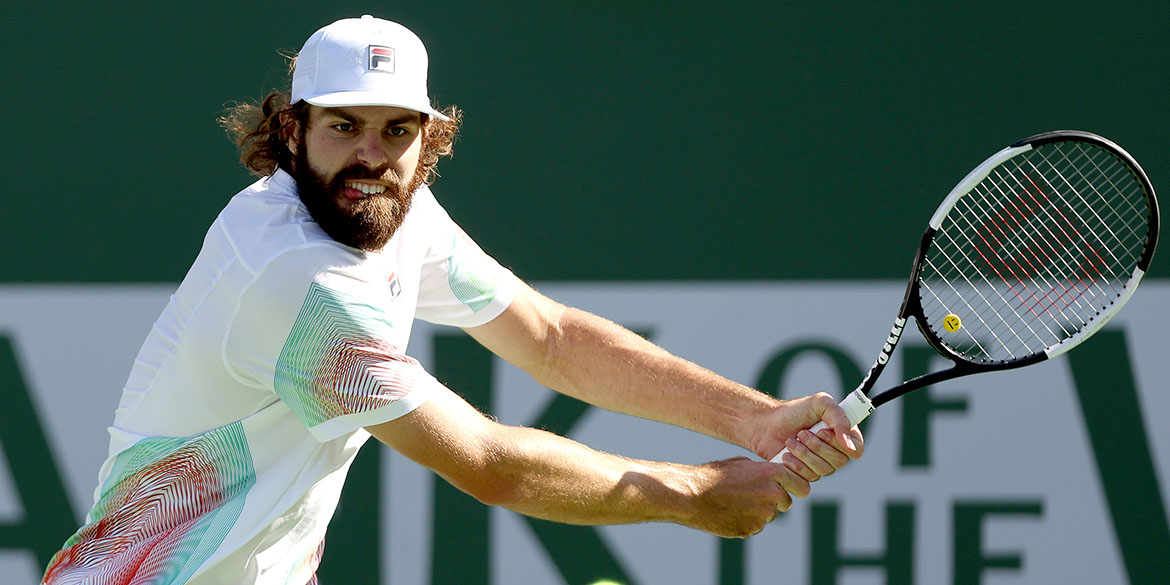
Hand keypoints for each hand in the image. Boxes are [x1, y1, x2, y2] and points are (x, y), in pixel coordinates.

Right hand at [681, 457, 810, 537]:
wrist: (691, 496)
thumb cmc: (713, 476)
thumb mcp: (740, 464)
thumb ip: (762, 472)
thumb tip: (773, 477)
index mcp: (772, 474)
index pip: (801, 485)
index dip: (795, 486)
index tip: (791, 488)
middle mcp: (772, 494)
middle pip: (786, 502)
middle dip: (775, 500)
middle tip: (756, 495)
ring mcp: (763, 514)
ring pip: (770, 515)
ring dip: (759, 511)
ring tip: (736, 502)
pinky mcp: (752, 529)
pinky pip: (756, 526)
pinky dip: (747, 521)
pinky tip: (730, 512)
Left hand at [751, 392, 863, 479]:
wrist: (767, 425)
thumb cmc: (794, 412)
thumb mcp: (820, 403)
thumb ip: (839, 418)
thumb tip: (849, 444)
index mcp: (843, 434)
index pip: (857, 449)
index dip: (843, 445)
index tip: (823, 432)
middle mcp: (835, 452)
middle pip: (840, 462)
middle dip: (817, 446)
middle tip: (802, 433)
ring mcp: (821, 465)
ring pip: (824, 471)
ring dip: (805, 454)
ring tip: (790, 442)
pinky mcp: (806, 475)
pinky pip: (809, 479)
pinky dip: (796, 465)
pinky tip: (786, 455)